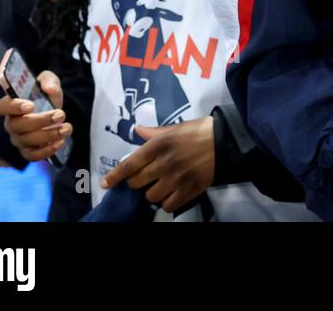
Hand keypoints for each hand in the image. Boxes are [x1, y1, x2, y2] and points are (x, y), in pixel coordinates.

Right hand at [0, 67, 69, 160]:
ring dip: (48, 135)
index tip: (30, 105)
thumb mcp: (49, 81)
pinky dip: (46, 151)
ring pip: (26, 141)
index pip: (0, 107)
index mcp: (11, 104)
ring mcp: (18, 138)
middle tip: (60, 114)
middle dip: (40, 121)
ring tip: (66, 128)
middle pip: (17, 126)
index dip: (12, 107)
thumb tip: (50, 88)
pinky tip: (60, 142)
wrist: (55, 111)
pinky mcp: (28, 150)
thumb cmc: (46, 95)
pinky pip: (31, 156)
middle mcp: (11, 123)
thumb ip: (49, 81)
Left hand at [100, 118, 214, 212]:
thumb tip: (137, 130)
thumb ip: (154, 133)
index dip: (114, 176)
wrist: (226, 141)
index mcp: (159, 145)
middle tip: (147, 177)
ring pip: (151, 196)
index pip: (129, 165)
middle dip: (138, 182)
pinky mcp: (189, 190)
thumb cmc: (200, 131)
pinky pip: (168, 205)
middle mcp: (164, 163)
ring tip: (162, 186)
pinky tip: (172, 194)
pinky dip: (167, 202)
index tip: (105, 184)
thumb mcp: (176, 128)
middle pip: (137, 183)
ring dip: (154, 192)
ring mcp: (176, 178)